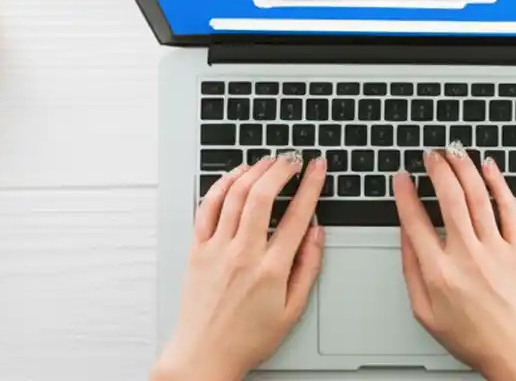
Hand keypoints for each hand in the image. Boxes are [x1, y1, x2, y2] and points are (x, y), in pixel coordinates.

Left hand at [152, 153, 325, 380]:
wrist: (204, 356)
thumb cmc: (247, 338)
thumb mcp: (293, 310)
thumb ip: (308, 268)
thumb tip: (316, 233)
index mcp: (270, 270)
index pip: (296, 215)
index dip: (311, 185)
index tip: (318, 169)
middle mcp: (241, 254)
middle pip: (261, 195)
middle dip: (281, 168)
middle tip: (293, 159)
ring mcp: (216, 249)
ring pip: (233, 194)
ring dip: (253, 171)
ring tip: (268, 162)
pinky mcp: (197, 250)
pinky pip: (206, 207)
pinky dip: (221, 185)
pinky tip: (234, 176)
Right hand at [393, 148, 515, 380]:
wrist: (513, 347)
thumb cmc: (470, 334)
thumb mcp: (423, 310)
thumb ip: (411, 269)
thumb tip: (405, 233)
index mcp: (438, 271)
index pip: (415, 220)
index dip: (405, 194)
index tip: (402, 178)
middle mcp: (466, 255)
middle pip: (449, 198)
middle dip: (438, 169)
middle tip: (431, 155)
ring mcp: (495, 249)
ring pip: (478, 196)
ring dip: (464, 168)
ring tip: (455, 152)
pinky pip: (508, 208)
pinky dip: (498, 183)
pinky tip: (488, 167)